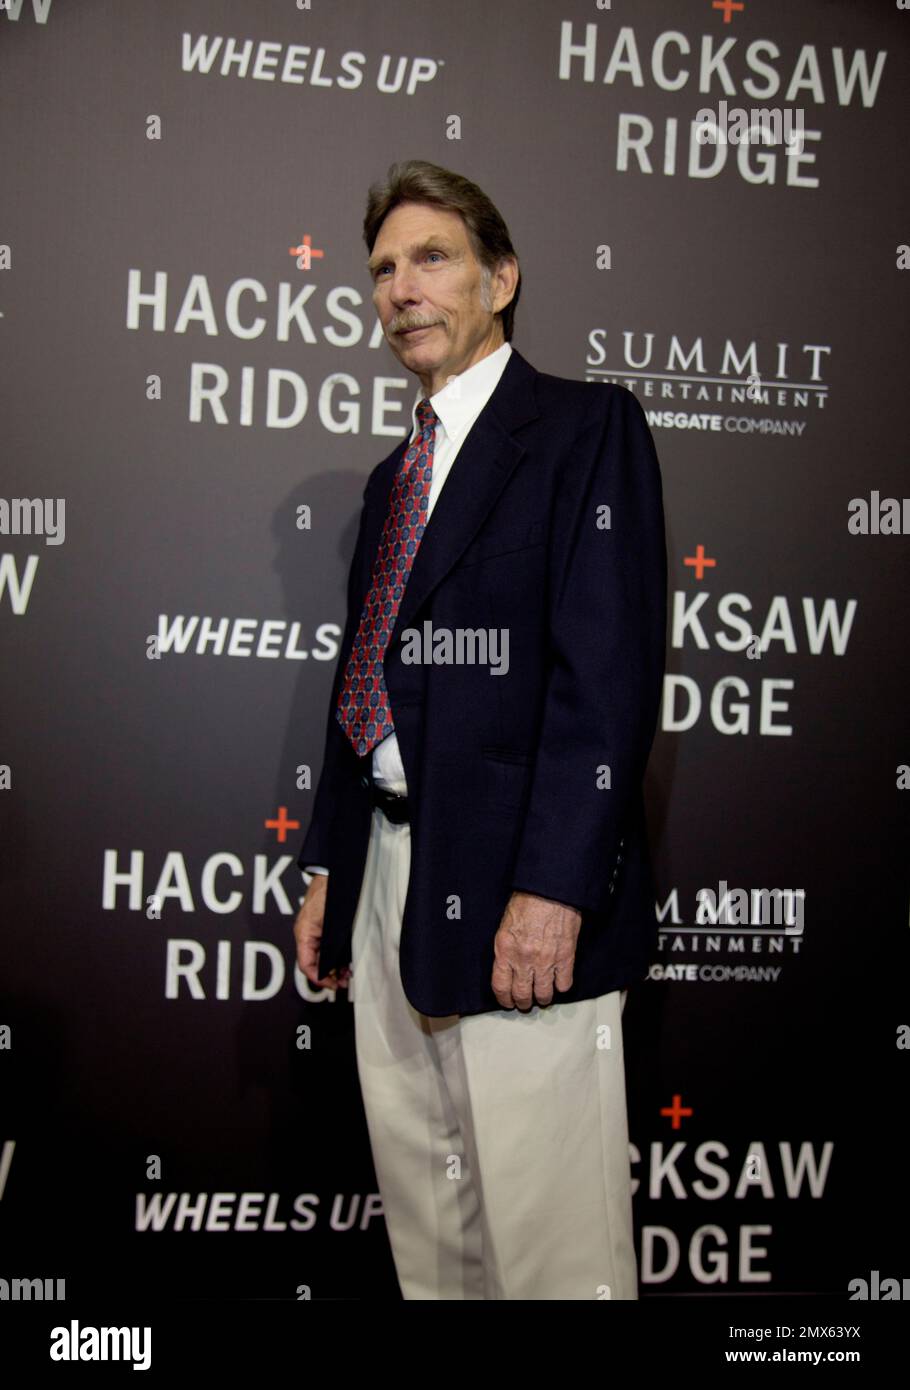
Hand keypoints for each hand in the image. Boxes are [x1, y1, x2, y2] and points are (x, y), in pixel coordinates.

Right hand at [293, 875, 350, 989]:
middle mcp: (307, 934)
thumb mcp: (332, 922)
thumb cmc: (330, 893)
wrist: (335, 872)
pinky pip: (328, 947)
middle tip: (345, 983)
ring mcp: (316, 930)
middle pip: (314, 963)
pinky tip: (349, 961)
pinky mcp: (325, 927)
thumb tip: (333, 966)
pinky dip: (337, 957)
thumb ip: (330, 944)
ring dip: (334, 967)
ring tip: (349, 974)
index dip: (319, 978)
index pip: (306, 964)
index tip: (333, 985)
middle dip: (329, 975)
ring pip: (322, 957)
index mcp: (304, 933)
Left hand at [491, 891, 581, 1009]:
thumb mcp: (506, 925)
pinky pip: (564, 984)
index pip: (501, 986)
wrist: (551, 890)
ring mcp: (545, 960)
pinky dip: (561, 986)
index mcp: (505, 950)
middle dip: (524, 1002)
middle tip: (526, 1002)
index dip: (504, 999)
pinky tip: (559, 981)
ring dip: (543, 998)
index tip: (508, 1002)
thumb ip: (506, 949)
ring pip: (544, 994)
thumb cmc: (528, 901)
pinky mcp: (565, 957)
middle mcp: (523, 959)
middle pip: (522, 994)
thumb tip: (509, 967)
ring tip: (543, 996)